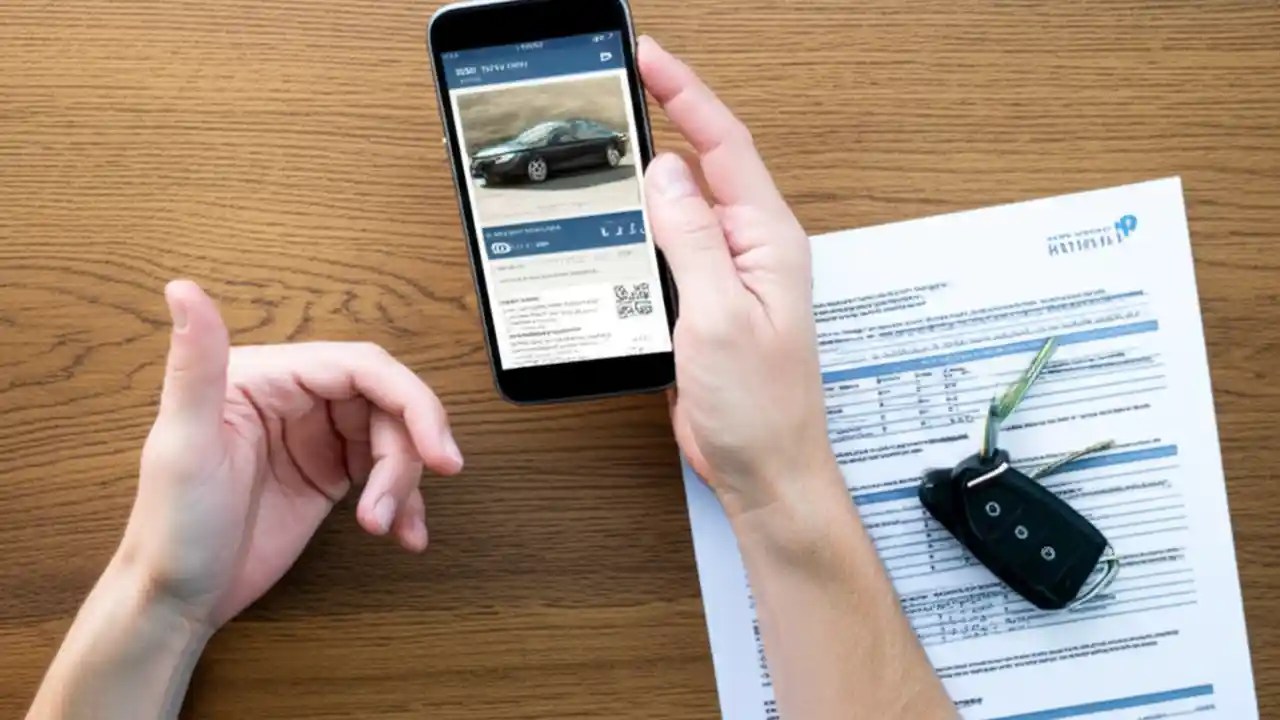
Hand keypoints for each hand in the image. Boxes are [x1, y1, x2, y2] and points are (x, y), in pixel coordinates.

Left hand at [115, 280, 463, 630]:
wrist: (174, 600)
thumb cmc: (171, 528)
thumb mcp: (184, 446)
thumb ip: (194, 365)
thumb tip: (183, 290)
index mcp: (264, 377)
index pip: (360, 368)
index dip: (410, 402)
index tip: (437, 451)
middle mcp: (293, 398)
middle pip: (385, 403)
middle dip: (411, 449)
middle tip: (413, 495)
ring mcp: (312, 437)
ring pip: (392, 438)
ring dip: (405, 482)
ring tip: (386, 526)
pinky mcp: (326, 475)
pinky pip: (385, 472)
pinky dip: (404, 500)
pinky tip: (405, 533)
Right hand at [639, 38, 839, 519]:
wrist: (763, 469)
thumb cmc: (760, 408)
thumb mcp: (720, 317)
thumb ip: (694, 239)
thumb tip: (666, 172)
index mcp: (768, 240)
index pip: (724, 143)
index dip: (685, 93)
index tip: (648, 58)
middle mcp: (751, 248)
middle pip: (704, 163)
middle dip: (663, 118)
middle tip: (619, 87)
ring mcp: (728, 274)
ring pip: (681, 206)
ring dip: (647, 177)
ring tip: (608, 145)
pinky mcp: (705, 302)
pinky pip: (670, 248)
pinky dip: (640, 227)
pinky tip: (615, 222)